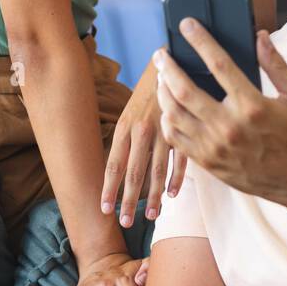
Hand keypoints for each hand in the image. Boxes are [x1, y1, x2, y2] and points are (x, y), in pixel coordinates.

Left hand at [101, 58, 186, 228]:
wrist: (169, 62)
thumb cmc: (147, 92)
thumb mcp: (129, 112)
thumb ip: (124, 140)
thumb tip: (117, 171)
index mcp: (125, 127)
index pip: (113, 164)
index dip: (108, 188)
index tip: (104, 209)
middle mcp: (142, 131)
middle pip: (134, 173)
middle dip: (128, 201)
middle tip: (125, 223)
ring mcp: (164, 130)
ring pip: (157, 170)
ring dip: (153, 196)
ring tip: (150, 216)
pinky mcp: (182, 129)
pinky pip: (180, 159)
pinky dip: (176, 178)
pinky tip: (172, 194)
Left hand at [153, 21, 286, 201]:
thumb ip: (276, 64)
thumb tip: (259, 36)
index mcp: (252, 105)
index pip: (219, 65)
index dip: (200, 41)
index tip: (187, 25)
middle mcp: (229, 126)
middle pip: (185, 91)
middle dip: (168, 67)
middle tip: (161, 54)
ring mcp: (215, 146)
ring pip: (174, 115)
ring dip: (163, 92)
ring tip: (161, 78)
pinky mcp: (207, 162)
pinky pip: (176, 138)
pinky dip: (167, 119)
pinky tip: (168, 107)